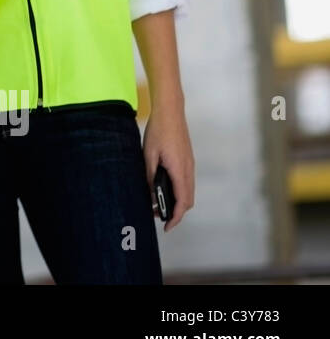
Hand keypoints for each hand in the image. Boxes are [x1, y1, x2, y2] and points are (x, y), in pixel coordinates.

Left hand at [144, 103, 195, 230]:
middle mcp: (188, 170)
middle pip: (187, 200)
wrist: (171, 112)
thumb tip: (151, 194)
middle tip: (158, 216)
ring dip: (176, 201)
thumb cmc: (158, 131)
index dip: (175, 217)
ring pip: (188, 191)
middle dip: (175, 212)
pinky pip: (186, 181)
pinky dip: (178, 191)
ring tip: (157, 204)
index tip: (166, 226)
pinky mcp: (187, 160)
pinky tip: (163, 189)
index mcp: (179, 170)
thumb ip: (150, 176)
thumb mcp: (148, 155)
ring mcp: (190, 165)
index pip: (182, 202)